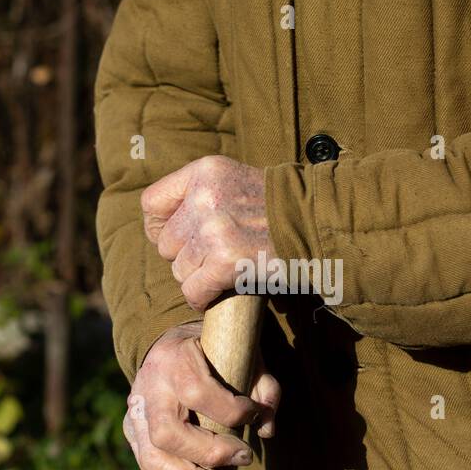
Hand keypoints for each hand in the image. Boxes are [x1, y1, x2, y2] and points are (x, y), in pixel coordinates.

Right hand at [122, 323, 280, 469]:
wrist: (168, 346)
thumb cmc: (212, 351)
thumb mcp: (240, 354)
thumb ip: (261, 386)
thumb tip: (266, 429)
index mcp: (173, 360)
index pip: (197, 393)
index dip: (232, 411)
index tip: (257, 414)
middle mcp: (149, 388)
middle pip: (168, 434)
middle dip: (210, 455)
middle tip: (245, 460)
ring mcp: (136, 413)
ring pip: (153, 459)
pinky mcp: (132, 432)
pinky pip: (148, 467)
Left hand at [141, 155, 275, 311]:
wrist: (318, 223)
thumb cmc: (278, 207)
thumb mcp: (235, 180)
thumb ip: (199, 193)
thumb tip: (160, 228)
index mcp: (204, 172)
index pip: (152, 204)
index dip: (161, 227)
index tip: (181, 238)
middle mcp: (204, 197)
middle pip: (166, 243)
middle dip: (186, 256)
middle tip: (214, 256)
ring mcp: (214, 230)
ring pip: (179, 269)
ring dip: (199, 276)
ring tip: (226, 269)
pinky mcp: (225, 261)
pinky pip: (193, 290)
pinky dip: (203, 297)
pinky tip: (219, 291)